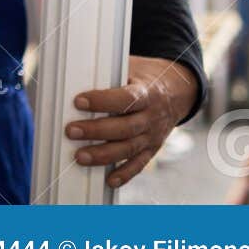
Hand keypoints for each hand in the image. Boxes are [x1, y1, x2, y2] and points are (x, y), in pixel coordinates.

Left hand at [65, 55, 199, 187]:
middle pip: (126, 128)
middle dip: (97, 131)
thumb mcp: (129, 69)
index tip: (78, 102)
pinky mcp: (152, 148)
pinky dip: (125, 174)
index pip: (125, 99)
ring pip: (130, 148)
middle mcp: (152, 116)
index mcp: (146, 93)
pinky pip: (139, 164)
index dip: (102, 101)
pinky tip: (108, 180)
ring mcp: (153, 135)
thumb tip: (72, 78)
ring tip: (80, 157)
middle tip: (71, 131)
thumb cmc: (142, 78)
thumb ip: (108, 77)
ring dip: (104, 155)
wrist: (176, 91)